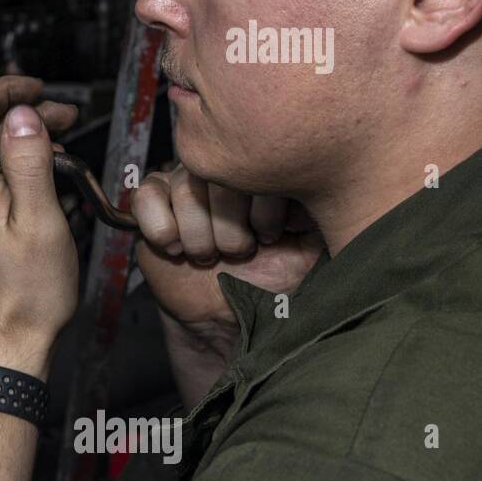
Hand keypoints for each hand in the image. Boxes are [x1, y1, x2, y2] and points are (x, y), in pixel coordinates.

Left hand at [0, 76, 79, 381]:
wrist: (1, 347)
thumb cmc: (25, 295)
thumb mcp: (41, 220)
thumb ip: (29, 161)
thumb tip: (22, 114)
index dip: (9, 89)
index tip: (38, 87)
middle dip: (24, 118)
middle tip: (65, 119)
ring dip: (21, 147)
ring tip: (60, 154)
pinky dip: (12, 174)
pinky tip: (40, 187)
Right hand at [133, 164, 324, 345]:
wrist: (226, 314)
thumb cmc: (270, 282)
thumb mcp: (309, 250)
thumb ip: (323, 218)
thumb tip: (334, 185)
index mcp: (263, 173)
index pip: (259, 166)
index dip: (262, 210)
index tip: (269, 240)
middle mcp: (224, 171)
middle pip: (218, 176)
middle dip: (229, 228)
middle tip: (238, 253)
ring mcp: (185, 183)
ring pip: (185, 189)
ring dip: (199, 235)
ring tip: (209, 256)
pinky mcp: (152, 202)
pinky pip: (147, 197)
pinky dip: (162, 226)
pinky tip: (176, 248)